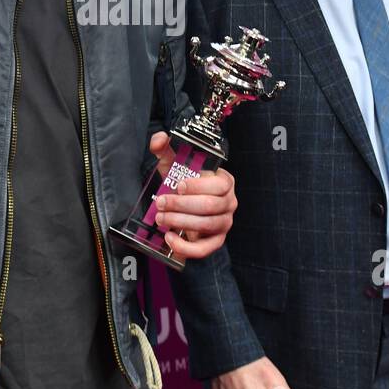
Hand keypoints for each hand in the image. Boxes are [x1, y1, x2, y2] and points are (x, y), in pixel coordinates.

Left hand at [148, 131, 236, 259]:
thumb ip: (165, 149)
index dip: (199, 186)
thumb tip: (159, 139)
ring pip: (206, 225)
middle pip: (210, 206)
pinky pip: (205, 249)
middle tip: (161, 203)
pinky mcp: (215, 241)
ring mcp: (224, 223)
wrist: (184, 206)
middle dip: (181, 205)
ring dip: (180, 222)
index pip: (219, 185)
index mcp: (225, 182)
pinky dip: (186, 247)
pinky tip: (170, 238)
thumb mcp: (174, 164)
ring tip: (161, 218)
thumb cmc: (183, 183)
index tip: (179, 185)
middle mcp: (229, 203)